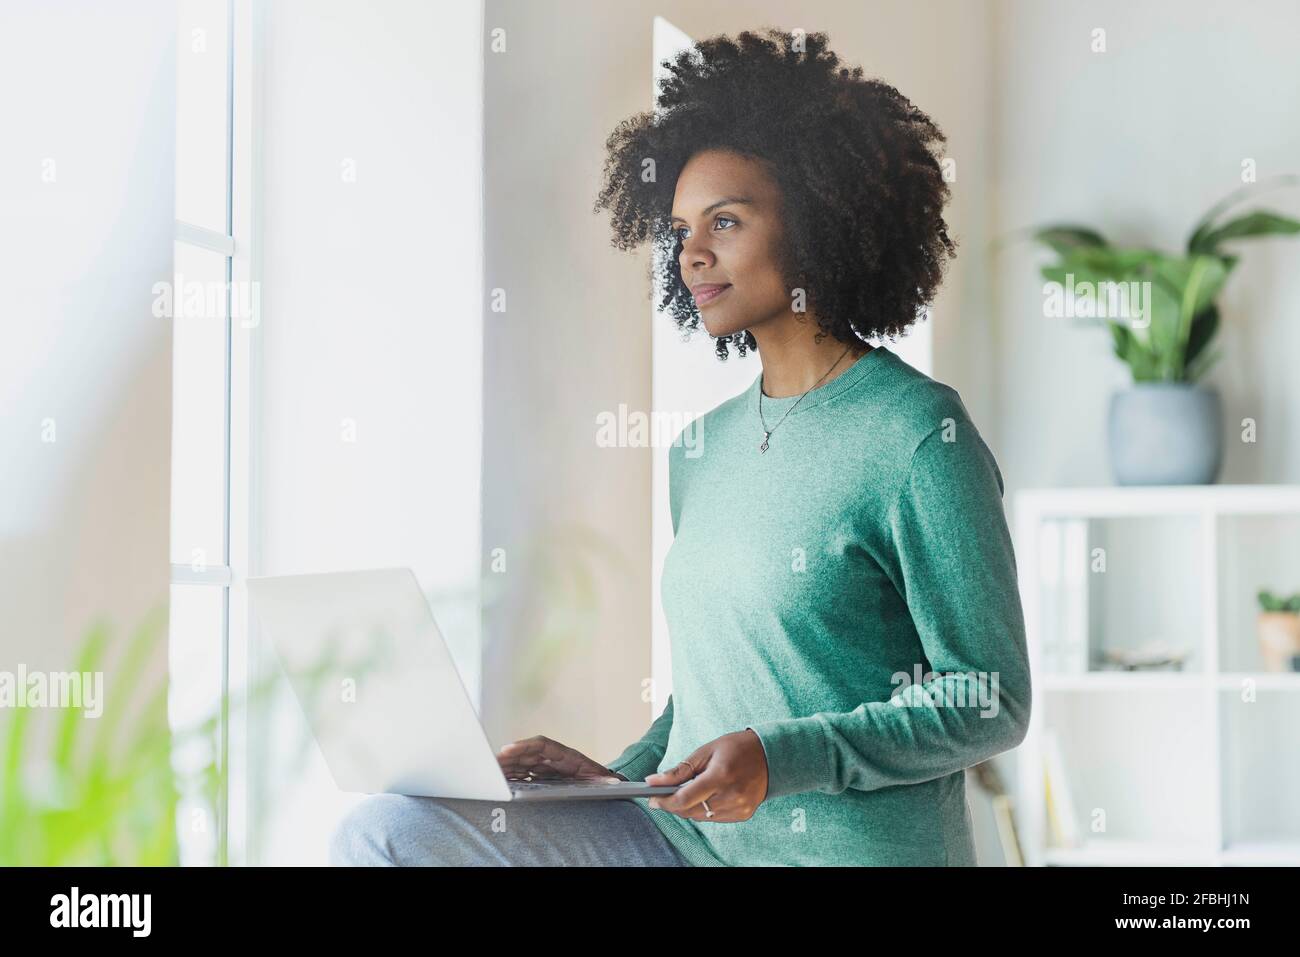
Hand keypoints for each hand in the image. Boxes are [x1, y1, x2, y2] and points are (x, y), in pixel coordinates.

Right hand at [496, 735, 624, 782]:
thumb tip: (615, 781)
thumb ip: (606, 781)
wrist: (601, 784)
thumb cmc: (602, 782)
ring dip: (506, 767)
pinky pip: (522, 773)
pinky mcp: (541, 774)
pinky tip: (500, 782)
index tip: (507, 749)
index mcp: (566, 755)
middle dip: (508, 757)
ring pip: (521, 763)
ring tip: (489, 773)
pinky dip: (511, 777)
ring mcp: (545, 765)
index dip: (524, 746)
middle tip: (489, 763)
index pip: (541, 744)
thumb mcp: (604, 781)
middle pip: (526, 753)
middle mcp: (553, 757)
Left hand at [644, 729, 768, 821]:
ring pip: (701, 817)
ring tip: (687, 791)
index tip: (652, 798)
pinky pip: (714, 818)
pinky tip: (706, 795)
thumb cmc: (736, 748)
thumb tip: (653, 781)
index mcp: (720, 776)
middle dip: (673, 805)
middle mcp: (731, 796)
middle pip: (690, 811)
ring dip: (689, 807)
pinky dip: (705, 809)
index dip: (664, 801)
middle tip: (662, 795)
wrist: (770, 755)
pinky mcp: (743, 814)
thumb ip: (679, 770)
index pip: (684, 799)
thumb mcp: (705, 751)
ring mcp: (739, 808)